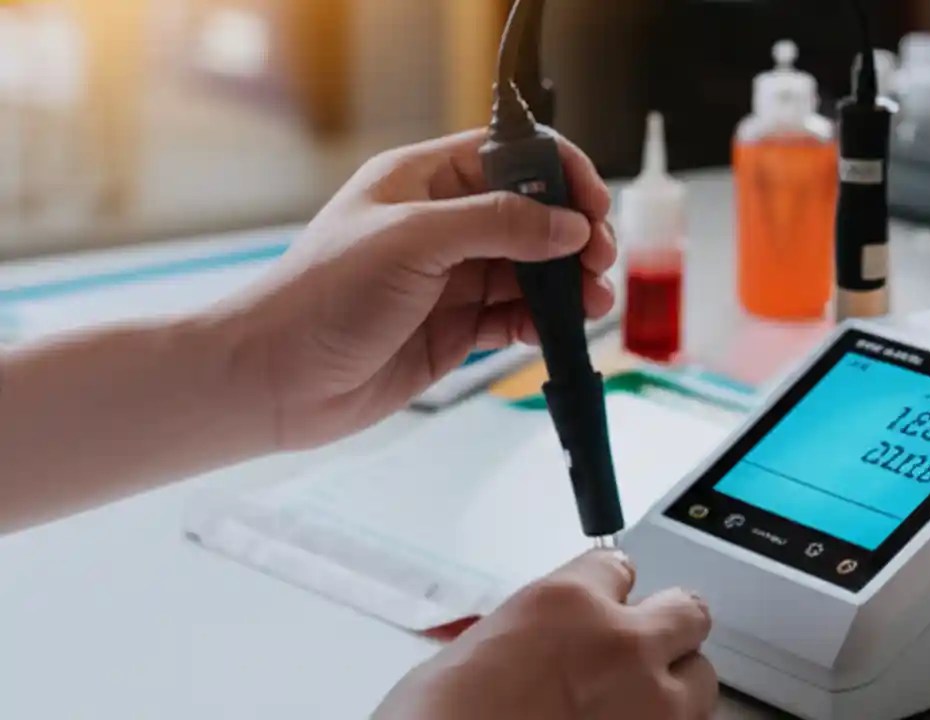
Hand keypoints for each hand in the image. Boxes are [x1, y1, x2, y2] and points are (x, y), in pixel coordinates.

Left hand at [219, 130, 616, 449]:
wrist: (276, 380)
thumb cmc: (320, 298)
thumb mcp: (412, 241)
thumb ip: (497, 225)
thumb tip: (568, 224)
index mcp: (423, 181)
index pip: (508, 156)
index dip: (558, 172)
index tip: (593, 203)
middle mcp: (441, 224)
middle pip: (531, 215)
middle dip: (573, 235)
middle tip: (598, 260)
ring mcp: (450, 279)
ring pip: (530, 271)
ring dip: (567, 285)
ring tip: (593, 304)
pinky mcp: (454, 329)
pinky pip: (515, 318)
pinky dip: (544, 323)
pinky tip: (558, 332)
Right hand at [373, 551, 718, 719]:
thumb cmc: (444, 718)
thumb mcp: (483, 647)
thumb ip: (542, 632)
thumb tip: (557, 644)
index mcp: (567, 602)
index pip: (618, 567)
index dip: (610, 591)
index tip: (608, 603)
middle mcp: (622, 643)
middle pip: (686, 612)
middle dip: (665, 627)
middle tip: (638, 649)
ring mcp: (651, 703)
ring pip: (701, 678)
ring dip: (675, 686)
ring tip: (636, 703)